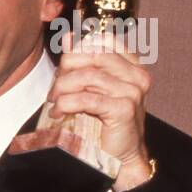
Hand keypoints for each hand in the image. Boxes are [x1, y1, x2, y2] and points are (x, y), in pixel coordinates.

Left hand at [48, 35, 151, 191]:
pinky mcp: (124, 109)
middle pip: (93, 55)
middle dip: (66, 69)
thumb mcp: (91, 87)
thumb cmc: (103, 121)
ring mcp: (133, 91)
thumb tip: (67, 36)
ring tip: (54, 103)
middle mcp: (136, 75)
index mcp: (132, 65)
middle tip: (54, 89)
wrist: (119, 155)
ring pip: (87, 76)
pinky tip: (58, 113)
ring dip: (62, 89)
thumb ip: (81, 62)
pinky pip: (87, 99)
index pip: (102, 41)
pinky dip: (66, 104)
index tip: (64, 69)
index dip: (77, 51)